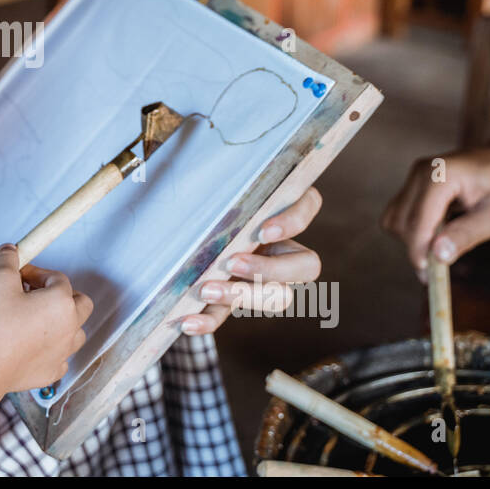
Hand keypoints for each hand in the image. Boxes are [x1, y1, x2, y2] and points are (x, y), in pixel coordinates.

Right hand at [0, 244, 92, 392]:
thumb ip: (8, 259)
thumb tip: (11, 249)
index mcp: (62, 301)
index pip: (58, 278)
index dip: (37, 273)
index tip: (19, 276)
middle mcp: (70, 327)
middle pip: (81, 303)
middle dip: (62, 295)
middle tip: (37, 295)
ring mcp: (64, 352)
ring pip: (75, 331)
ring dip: (62, 322)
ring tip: (36, 320)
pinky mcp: (52, 372)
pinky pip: (61, 356)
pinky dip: (52, 348)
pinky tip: (32, 345)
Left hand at [181, 186, 323, 333]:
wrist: (181, 236)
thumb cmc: (204, 199)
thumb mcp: (215, 190)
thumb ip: (218, 186)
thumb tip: (196, 166)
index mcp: (283, 211)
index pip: (309, 205)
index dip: (293, 222)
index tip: (263, 233)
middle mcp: (285, 248)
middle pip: (305, 266)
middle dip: (269, 268)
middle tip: (231, 263)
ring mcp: (266, 279)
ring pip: (278, 298)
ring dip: (242, 297)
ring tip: (206, 291)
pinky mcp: (235, 300)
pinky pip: (229, 315)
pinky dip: (209, 320)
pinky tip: (188, 322)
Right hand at [381, 145, 489, 279]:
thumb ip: (468, 234)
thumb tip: (437, 255)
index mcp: (443, 175)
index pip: (417, 221)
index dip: (420, 252)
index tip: (431, 279)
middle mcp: (422, 172)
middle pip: (400, 222)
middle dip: (417, 248)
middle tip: (443, 265)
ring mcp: (415, 176)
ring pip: (394, 219)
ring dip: (413, 240)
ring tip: (446, 244)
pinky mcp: (415, 184)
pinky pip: (400, 214)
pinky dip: (414, 231)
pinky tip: (441, 233)